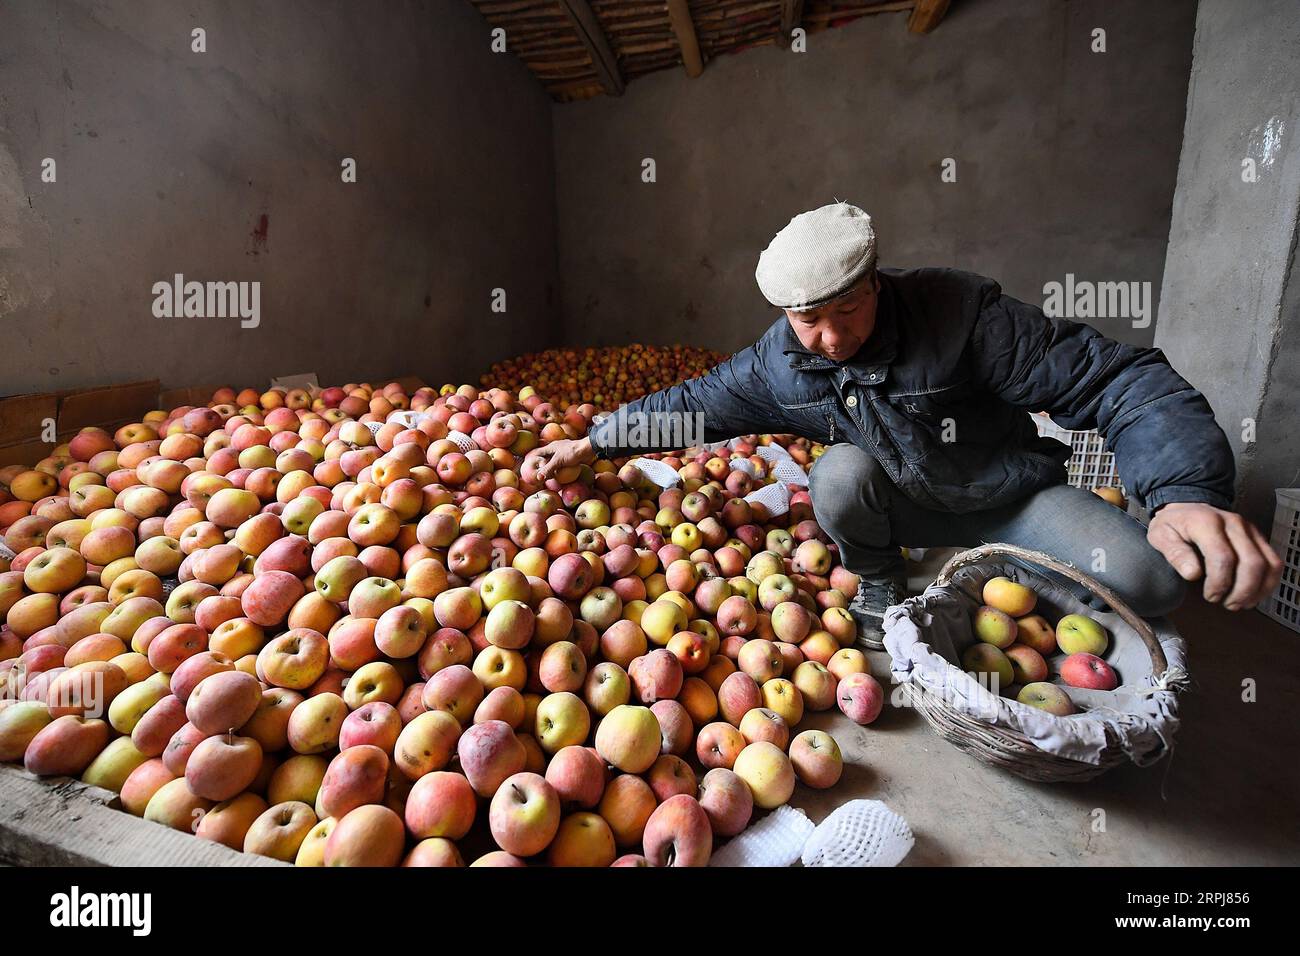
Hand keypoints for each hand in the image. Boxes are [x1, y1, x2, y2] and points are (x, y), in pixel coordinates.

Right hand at [528, 437, 595, 481]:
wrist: (587, 448)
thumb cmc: (571, 453)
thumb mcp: (558, 461)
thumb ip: (548, 469)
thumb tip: (538, 477)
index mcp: (551, 447)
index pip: (538, 452)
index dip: (533, 458)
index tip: (529, 466)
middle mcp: (556, 448)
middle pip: (546, 456)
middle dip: (543, 464)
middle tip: (540, 473)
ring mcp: (563, 451)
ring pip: (554, 459)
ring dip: (552, 466)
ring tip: (550, 475)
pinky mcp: (570, 455)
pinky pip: (562, 462)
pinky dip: (560, 467)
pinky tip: (561, 473)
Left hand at [1147, 502, 1282, 609]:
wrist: (1186, 507)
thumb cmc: (1173, 524)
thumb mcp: (1161, 536)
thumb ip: (1175, 554)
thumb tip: (1192, 574)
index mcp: (1206, 522)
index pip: (1223, 557)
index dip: (1219, 582)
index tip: (1210, 596)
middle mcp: (1233, 523)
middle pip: (1251, 562)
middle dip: (1241, 591)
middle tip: (1226, 603)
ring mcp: (1249, 529)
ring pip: (1268, 564)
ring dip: (1257, 590)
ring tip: (1239, 603)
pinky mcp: (1258, 537)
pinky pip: (1274, 562)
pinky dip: (1268, 583)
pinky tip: (1252, 595)